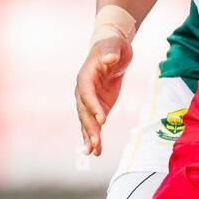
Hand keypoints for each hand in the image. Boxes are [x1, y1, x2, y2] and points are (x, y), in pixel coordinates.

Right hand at [75, 35, 132, 155]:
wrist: (112, 48)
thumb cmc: (114, 46)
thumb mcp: (116, 46)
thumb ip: (112, 52)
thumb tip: (110, 58)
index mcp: (85, 76)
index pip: (87, 94)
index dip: (93, 106)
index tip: (102, 119)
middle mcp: (83, 90)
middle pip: (84, 111)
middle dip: (90, 127)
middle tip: (95, 143)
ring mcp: (89, 100)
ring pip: (86, 121)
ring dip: (89, 137)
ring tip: (92, 153)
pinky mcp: (97, 106)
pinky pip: (93, 123)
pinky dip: (94, 136)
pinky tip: (96, 151)